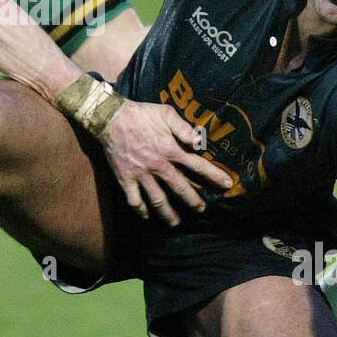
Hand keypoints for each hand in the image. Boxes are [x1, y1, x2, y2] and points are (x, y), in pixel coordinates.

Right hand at [97, 100, 232, 226]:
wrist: (109, 118)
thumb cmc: (140, 114)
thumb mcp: (165, 113)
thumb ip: (184, 128)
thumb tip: (199, 142)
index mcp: (170, 149)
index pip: (197, 165)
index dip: (214, 175)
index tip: (227, 185)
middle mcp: (158, 165)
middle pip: (180, 188)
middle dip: (193, 201)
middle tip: (201, 210)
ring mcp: (141, 174)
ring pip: (157, 200)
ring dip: (168, 214)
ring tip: (175, 223)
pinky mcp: (125, 179)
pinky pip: (134, 200)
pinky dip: (141, 210)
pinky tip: (147, 216)